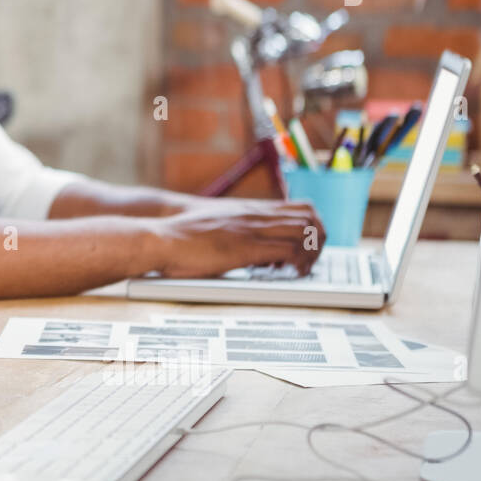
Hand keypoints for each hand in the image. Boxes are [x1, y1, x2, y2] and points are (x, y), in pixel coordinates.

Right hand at [146, 199, 324, 277]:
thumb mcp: (216, 225)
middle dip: (319, 240)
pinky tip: (290, 273)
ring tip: (302, 269)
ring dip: (312, 252)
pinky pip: (289, 251)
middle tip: (310, 260)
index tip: (308, 246)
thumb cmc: (182, 235)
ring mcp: (252, 230)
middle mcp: (255, 216)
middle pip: (309, 217)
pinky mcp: (246, 248)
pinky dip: (299, 263)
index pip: (300, 207)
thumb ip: (238, 231)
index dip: (314, 227)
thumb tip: (254, 250)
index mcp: (250, 210)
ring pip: (305, 231)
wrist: (160, 235)